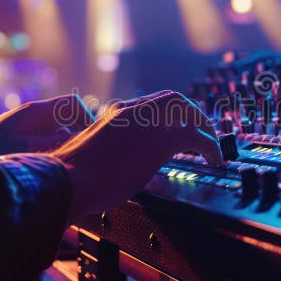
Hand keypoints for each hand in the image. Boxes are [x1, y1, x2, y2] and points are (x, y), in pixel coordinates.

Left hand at [0, 94, 93, 155]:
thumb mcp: (21, 148)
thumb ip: (52, 143)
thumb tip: (79, 140)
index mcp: (37, 111)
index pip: (73, 105)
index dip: (87, 119)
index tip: (90, 139)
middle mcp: (38, 116)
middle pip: (72, 117)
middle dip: (82, 134)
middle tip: (83, 155)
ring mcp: (34, 126)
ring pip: (64, 130)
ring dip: (70, 144)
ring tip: (67, 161)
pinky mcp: (30, 138)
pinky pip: (53, 140)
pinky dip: (59, 150)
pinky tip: (53, 165)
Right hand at [52, 90, 222, 218]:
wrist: (65, 181)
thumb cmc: (69, 178)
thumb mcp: (88, 155)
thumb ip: (105, 151)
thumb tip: (108, 164)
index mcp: (113, 113)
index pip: (151, 103)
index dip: (170, 113)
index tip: (179, 125)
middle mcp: (130, 110)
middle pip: (172, 99)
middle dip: (191, 113)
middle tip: (203, 132)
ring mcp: (146, 121)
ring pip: (185, 111)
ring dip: (203, 126)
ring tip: (212, 145)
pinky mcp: (159, 140)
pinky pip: (195, 136)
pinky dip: (210, 146)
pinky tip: (215, 159)